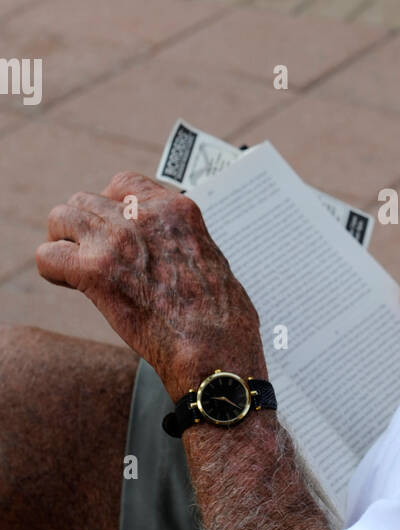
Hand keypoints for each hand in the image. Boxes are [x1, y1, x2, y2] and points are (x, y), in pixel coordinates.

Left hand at [35, 172, 266, 400]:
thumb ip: (179, 241)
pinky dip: (53, 270)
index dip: (111, 206)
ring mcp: (116, 238)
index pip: (124, 184)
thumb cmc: (221, 316)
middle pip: (87, 199)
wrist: (214, 345)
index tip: (114, 228)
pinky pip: (48, 256)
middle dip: (83, 225)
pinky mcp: (95, 269)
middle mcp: (143, 215)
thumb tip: (163, 250)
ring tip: (73, 266)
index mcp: (176, 209)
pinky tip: (70, 284)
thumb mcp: (209, 256)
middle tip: (88, 252)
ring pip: (61, 218)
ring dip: (63, 242)